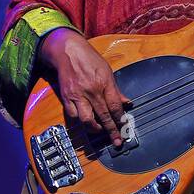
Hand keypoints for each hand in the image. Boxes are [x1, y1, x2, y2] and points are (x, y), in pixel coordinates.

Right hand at [38, 27, 131, 146]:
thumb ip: (116, 90)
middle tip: (117, 142)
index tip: (125, 128)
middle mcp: (91, 91)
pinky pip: (73, 114)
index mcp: (104, 84)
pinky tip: (86, 122)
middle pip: (103, 115)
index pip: (115, 106)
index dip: (120, 119)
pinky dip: (80, 121)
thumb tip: (127, 103)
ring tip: (100, 131)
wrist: (68, 52)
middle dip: (112, 131)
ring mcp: (77, 95)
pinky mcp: (66, 97)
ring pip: (86, 119)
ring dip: (94, 128)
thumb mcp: (108, 71)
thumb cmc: (90, 60)